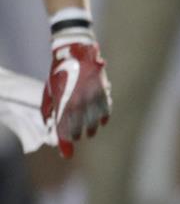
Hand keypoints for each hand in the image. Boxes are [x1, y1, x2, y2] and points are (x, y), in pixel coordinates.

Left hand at [43, 34, 110, 157]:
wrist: (75, 50)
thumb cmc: (58, 71)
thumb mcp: (50, 91)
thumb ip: (50, 110)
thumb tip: (51, 127)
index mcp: (64, 103)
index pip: (65, 130)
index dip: (65, 144)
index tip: (66, 153)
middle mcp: (80, 103)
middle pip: (80, 128)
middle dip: (76, 135)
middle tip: (76, 137)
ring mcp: (93, 98)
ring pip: (94, 122)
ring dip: (91, 128)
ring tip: (89, 132)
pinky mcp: (104, 92)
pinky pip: (105, 111)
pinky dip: (102, 118)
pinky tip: (100, 121)